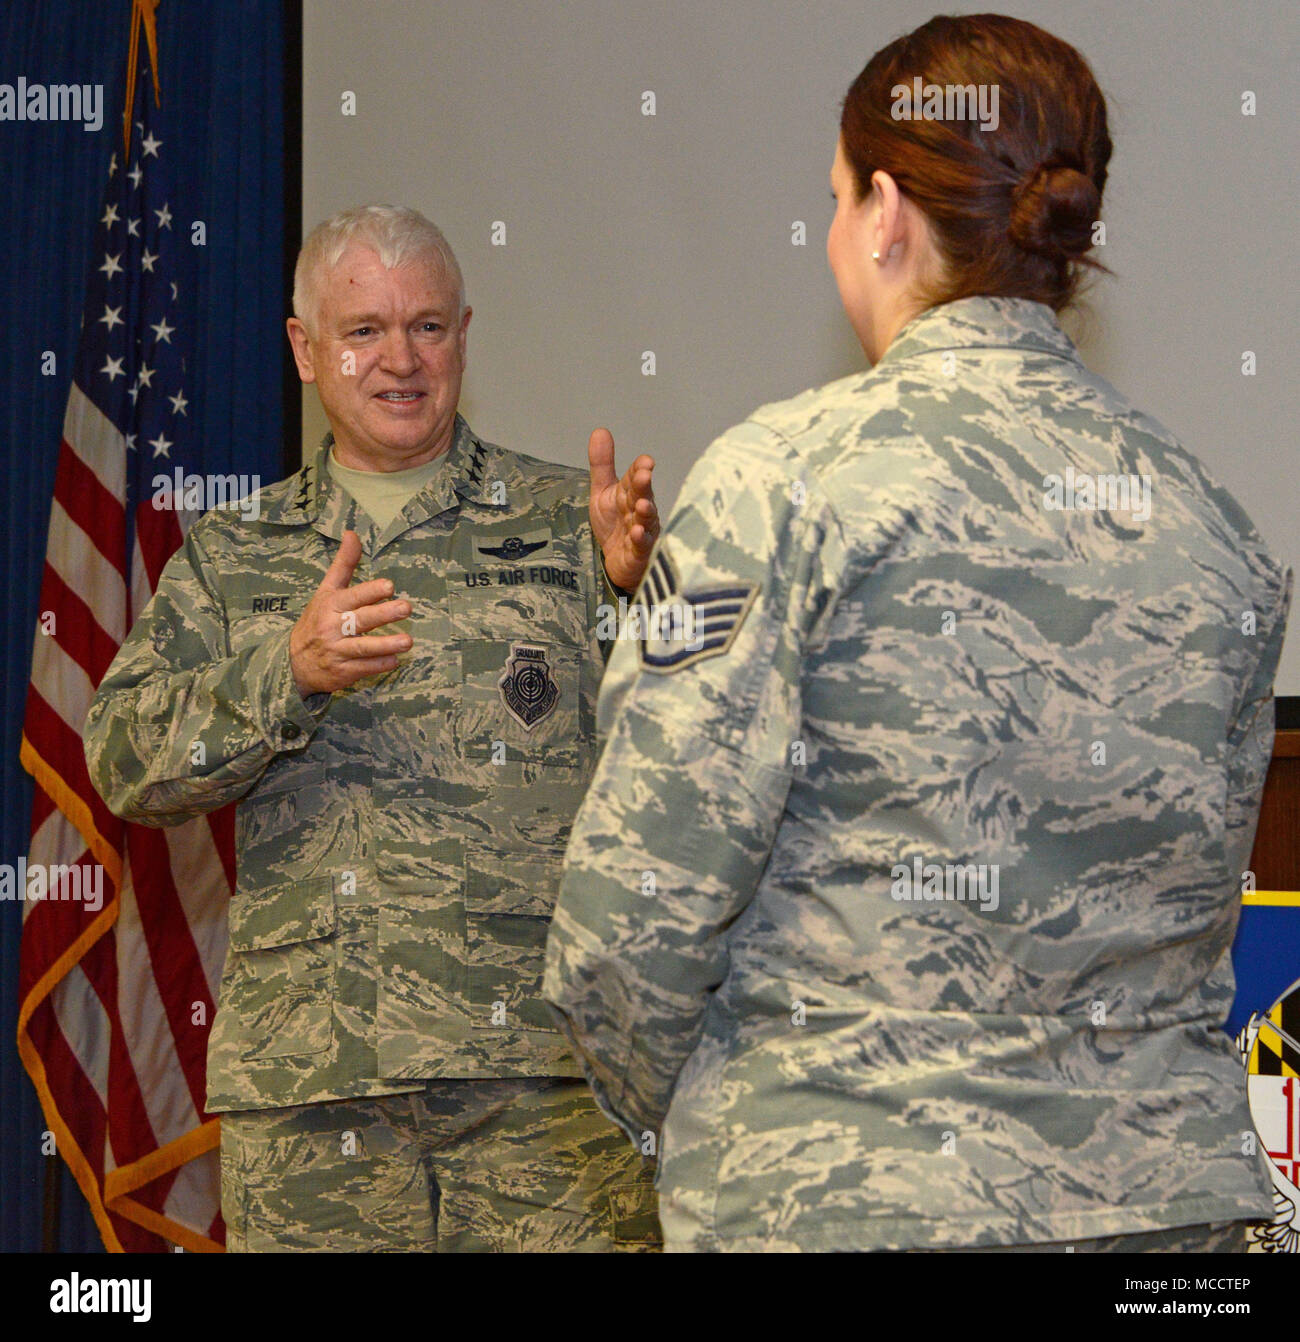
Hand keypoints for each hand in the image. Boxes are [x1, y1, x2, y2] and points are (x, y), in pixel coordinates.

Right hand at [289, 530, 411, 695]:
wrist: (293, 662)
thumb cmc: (317, 619)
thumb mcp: (326, 591)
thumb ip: (343, 564)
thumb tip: (353, 533)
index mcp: (330, 605)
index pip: (352, 596)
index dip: (369, 591)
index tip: (388, 586)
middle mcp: (332, 627)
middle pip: (360, 620)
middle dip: (383, 614)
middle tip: (406, 608)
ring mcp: (337, 651)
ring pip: (363, 647)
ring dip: (386, 644)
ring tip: (408, 641)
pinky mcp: (343, 671)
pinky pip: (364, 668)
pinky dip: (380, 664)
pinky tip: (395, 660)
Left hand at [588, 428, 658, 591]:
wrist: (617, 562)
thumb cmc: (615, 525)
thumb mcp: (603, 492)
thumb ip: (602, 465)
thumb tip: (600, 430)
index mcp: (630, 493)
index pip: (635, 478)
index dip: (640, 469)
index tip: (645, 461)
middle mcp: (640, 509)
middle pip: (643, 494)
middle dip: (644, 485)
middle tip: (644, 474)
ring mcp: (644, 530)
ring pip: (646, 519)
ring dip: (645, 511)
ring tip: (641, 504)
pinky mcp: (641, 552)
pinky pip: (642, 545)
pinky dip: (640, 539)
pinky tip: (637, 532)